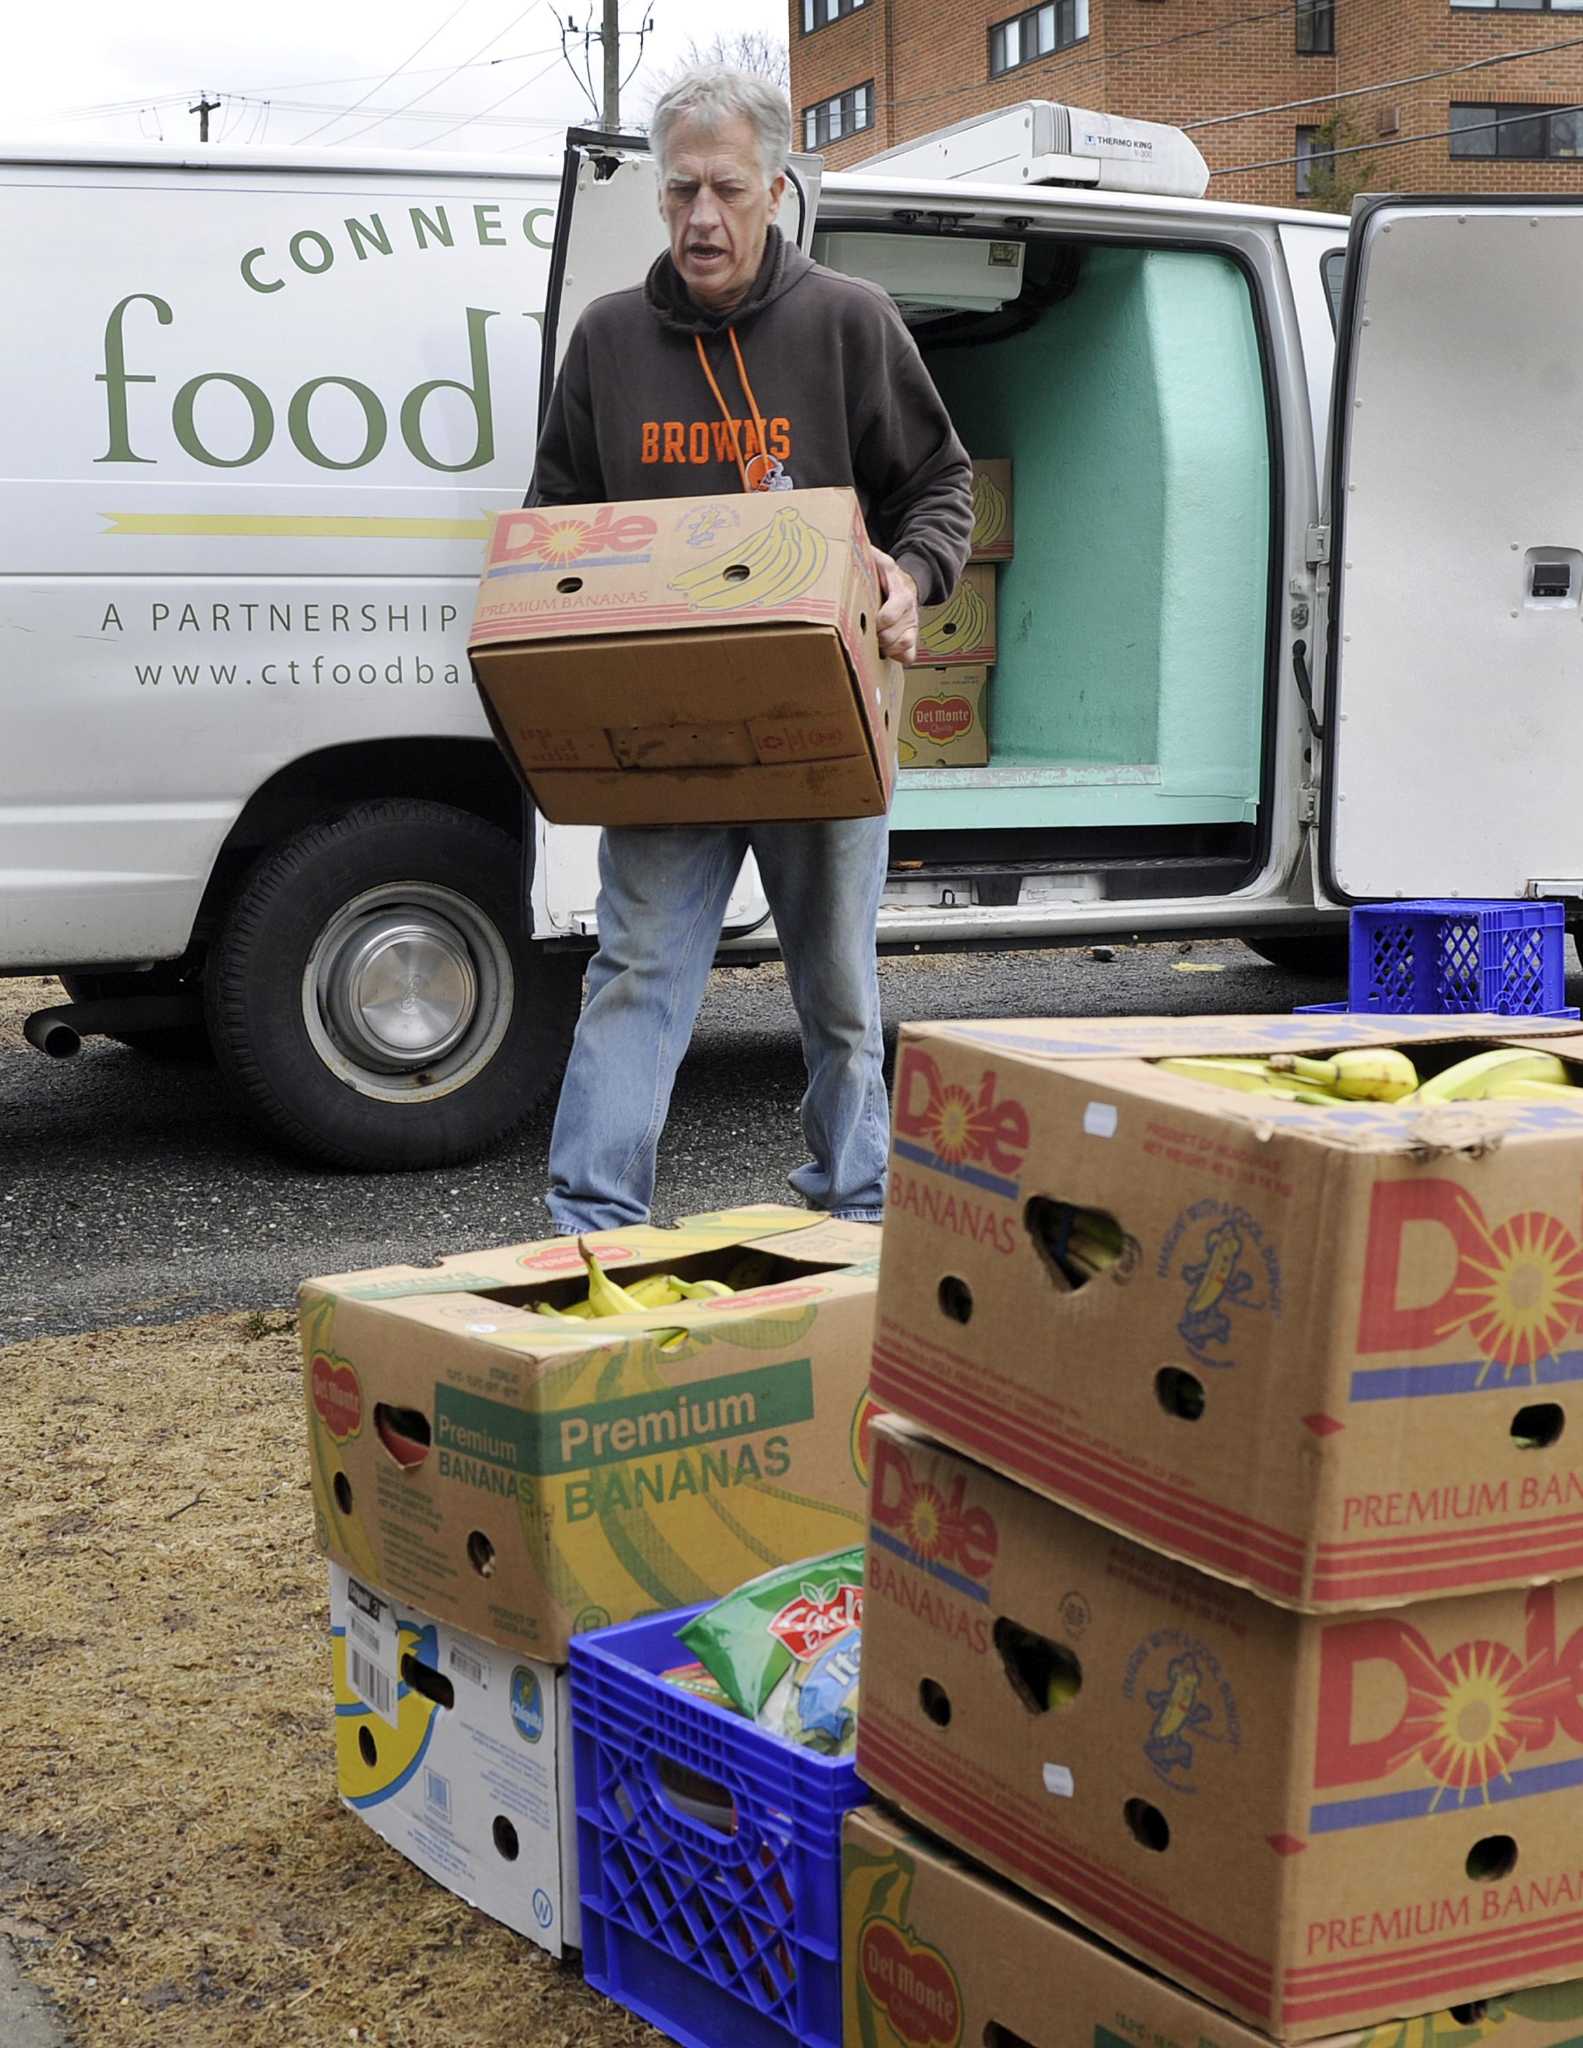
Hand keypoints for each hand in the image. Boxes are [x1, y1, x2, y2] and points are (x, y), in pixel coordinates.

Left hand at [872, 548, 918, 663]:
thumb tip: (852, 545)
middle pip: (891, 636)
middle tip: (863, 632)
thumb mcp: (881, 561)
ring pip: (902, 648)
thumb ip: (869, 555)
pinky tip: (886, 649)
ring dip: (885, 648)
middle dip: (875, 637)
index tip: (862, 620)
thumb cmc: (890, 576)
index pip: (888, 617)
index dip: (874, 623)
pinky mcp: (913, 639)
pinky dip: (897, 656)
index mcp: (902, 596)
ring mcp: (912, 628)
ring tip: (873, 641)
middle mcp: (910, 614)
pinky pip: (909, 656)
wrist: (910, 584)